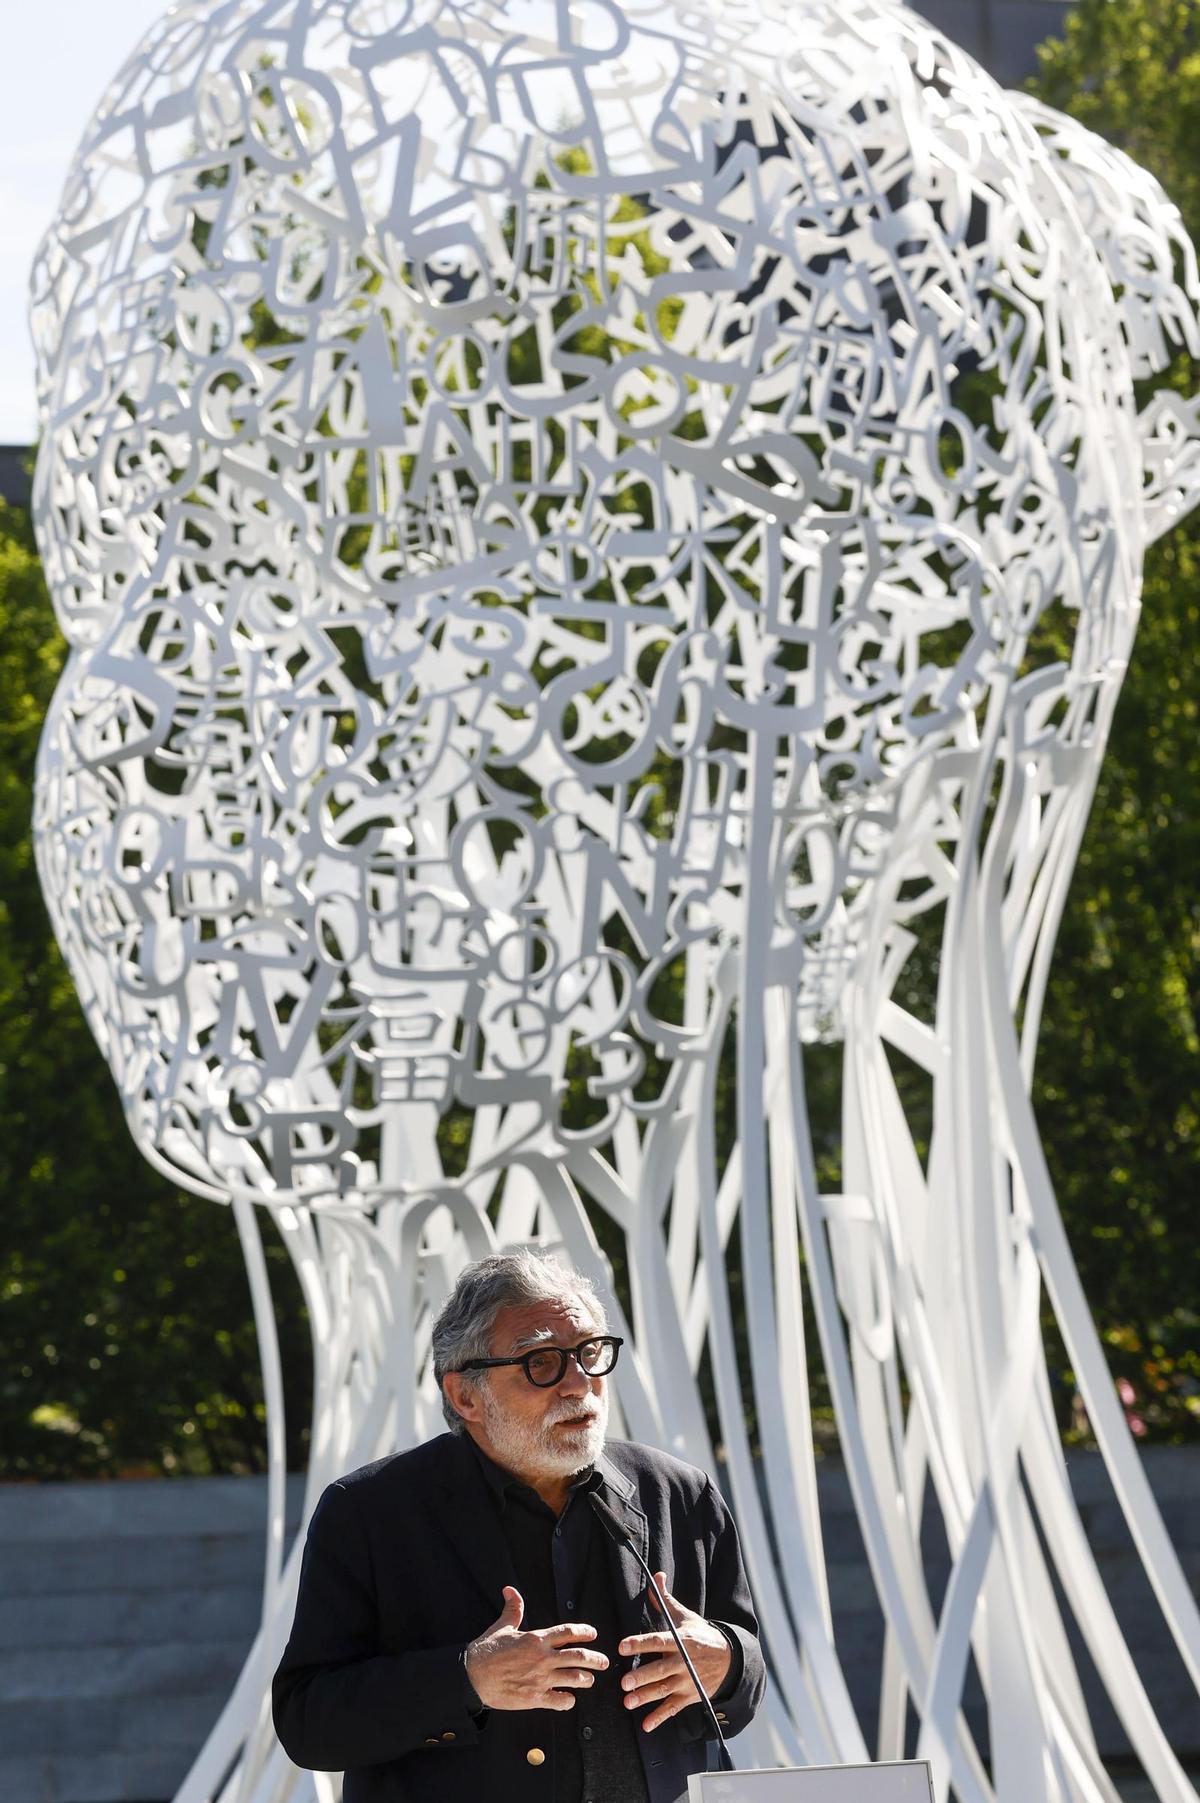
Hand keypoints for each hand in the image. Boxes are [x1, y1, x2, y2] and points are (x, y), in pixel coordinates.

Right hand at [464, 1586, 608, 1711]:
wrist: (473, 1676)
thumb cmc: (486, 1651)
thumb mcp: (502, 1627)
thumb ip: (513, 1609)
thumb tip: (510, 1589)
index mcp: (536, 1639)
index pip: (568, 1632)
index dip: (584, 1632)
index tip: (594, 1634)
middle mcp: (542, 1658)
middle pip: (578, 1656)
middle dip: (595, 1659)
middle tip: (604, 1662)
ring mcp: (540, 1679)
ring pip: (574, 1678)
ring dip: (586, 1679)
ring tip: (591, 1680)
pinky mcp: (535, 1698)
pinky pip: (560, 1701)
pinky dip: (568, 1700)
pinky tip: (570, 1699)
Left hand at [618, 1571, 731, 1731]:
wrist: (730, 1660)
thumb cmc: (702, 1635)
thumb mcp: (686, 1617)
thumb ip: (666, 1601)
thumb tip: (657, 1576)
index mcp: (680, 1640)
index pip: (657, 1640)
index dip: (640, 1643)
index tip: (622, 1646)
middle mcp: (683, 1662)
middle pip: (660, 1670)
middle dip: (642, 1677)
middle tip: (624, 1683)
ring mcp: (687, 1681)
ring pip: (664, 1690)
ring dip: (646, 1698)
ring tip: (628, 1702)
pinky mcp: (690, 1697)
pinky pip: (673, 1709)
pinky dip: (660, 1718)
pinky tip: (646, 1725)